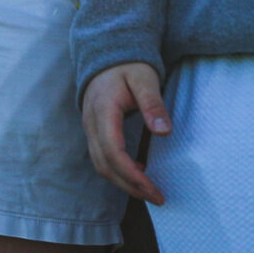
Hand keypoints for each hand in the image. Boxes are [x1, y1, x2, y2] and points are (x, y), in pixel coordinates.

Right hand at [79, 63, 172, 204]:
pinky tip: (139, 172)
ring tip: (149, 192)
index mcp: (103, 110)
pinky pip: (102, 158)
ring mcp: (90, 128)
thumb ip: (153, 104)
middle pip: (104, 165)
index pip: (113, 151)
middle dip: (130, 186)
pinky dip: (118, 172)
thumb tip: (163, 132)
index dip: (132, 175)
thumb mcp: (145, 79)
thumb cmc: (128, 65)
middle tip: (157, 198)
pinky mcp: (94, 131)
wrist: (107, 54)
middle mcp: (91, 123)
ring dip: (123, 182)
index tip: (154, 189)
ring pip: (100, 165)